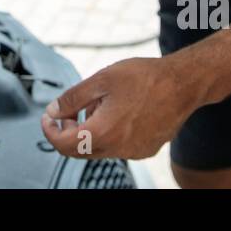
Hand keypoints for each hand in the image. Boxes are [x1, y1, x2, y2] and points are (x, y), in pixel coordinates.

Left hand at [40, 56, 200, 159]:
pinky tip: (117, 111)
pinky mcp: (146, 150)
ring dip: (89, 131)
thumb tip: (54, 111)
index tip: (48, 118)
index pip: (63, 144)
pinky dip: (108, 134)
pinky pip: (118, 147)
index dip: (49, 130)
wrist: (183, 84)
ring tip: (98, 104)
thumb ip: (73, 98)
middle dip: (68, 131)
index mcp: (103, 132)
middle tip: (67, 110)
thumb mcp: (101, 80)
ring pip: (99, 149)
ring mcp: (134, 152)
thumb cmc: (145, 78)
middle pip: (79, 150)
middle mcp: (118, 148)